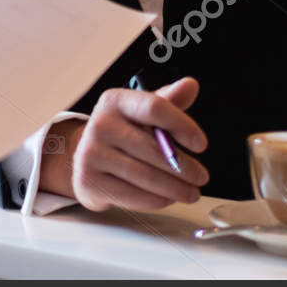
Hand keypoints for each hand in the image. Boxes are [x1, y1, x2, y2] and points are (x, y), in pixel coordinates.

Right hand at [69, 77, 209, 211]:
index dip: (182, 125)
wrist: (85, 155)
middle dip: (186, 168)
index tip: (200, 144)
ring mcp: (91, 153)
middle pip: (154, 149)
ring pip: (147, 177)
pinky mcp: (89, 181)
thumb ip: (168, 101)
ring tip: (191, 192)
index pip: (155, 107)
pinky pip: (133, 196)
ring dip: (176, 189)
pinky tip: (167, 197)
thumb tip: (190, 85)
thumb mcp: (141, 112)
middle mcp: (100, 124)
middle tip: (201, 177)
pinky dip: (157, 200)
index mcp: (115, 101)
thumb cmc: (121, 132)